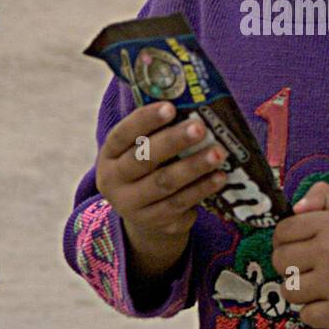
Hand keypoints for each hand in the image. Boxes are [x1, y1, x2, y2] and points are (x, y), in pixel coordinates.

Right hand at [96, 102, 226, 245]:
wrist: (143, 213)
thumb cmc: (148, 167)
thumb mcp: (139, 150)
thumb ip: (157, 132)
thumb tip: (193, 105)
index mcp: (109, 156)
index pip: (122, 135)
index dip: (145, 120)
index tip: (170, 107)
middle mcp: (114, 182)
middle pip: (144, 160)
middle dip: (174, 142)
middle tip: (200, 128)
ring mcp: (132, 206)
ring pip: (165, 184)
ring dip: (193, 167)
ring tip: (218, 153)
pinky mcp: (155, 223)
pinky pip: (180, 205)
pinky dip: (201, 190)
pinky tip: (219, 177)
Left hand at [270, 182, 328, 328]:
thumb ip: (325, 197)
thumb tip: (296, 208)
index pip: (284, 231)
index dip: (285, 238)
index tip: (294, 244)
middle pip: (281, 261)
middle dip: (290, 263)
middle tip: (306, 265)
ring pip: (290, 290)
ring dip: (300, 289)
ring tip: (318, 285)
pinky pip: (307, 316)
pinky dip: (315, 312)